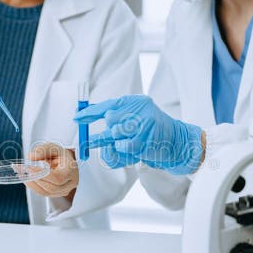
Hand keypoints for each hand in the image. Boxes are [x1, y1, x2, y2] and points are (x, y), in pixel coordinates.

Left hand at [25, 143, 78, 198]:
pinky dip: (33, 186)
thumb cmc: (61, 155)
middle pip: (50, 187)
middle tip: (23, 169)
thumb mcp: (53, 147)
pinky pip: (42, 193)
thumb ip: (43, 150)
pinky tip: (26, 178)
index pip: (57, 178)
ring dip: (31, 183)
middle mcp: (69, 184)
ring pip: (45, 192)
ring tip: (22, 173)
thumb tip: (31, 157)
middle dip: (35, 179)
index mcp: (71, 171)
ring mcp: (63, 191)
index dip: (41, 174)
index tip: (29, 167)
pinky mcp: (56, 194)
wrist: (66, 163)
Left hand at [74, 95, 203, 174]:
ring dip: (118, 142)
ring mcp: (145, 121)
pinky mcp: (147, 136)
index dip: (90, 112)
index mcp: (135, 101)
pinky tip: (133, 149)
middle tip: (118, 137)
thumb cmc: (150, 135)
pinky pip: (123, 146)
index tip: (76, 118)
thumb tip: (84, 124)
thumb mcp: (132, 125)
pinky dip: (124, 150)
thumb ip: (111, 124)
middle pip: (110, 118)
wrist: (177, 144)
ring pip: (115, 132)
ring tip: (129, 144)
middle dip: (110, 132)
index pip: (108, 103)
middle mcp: (140, 107)